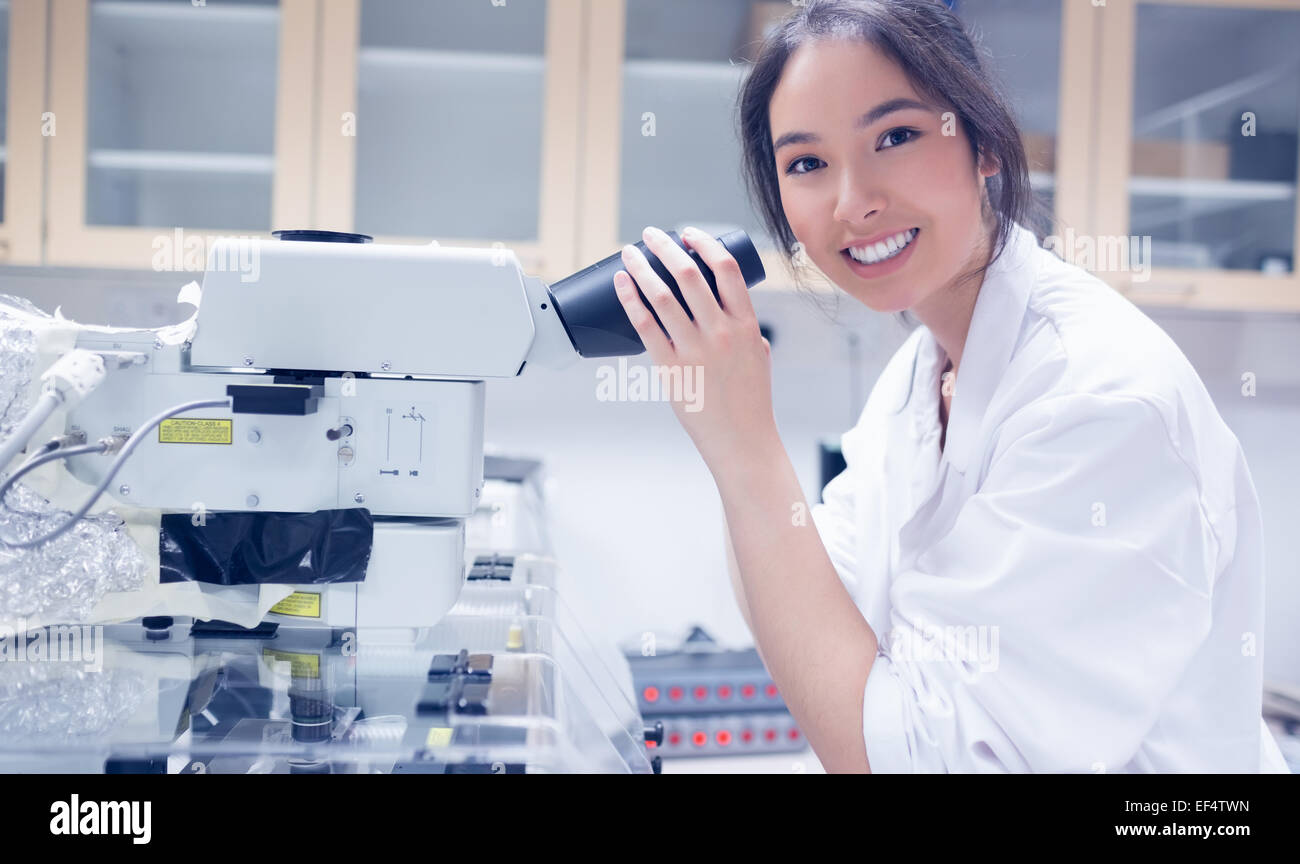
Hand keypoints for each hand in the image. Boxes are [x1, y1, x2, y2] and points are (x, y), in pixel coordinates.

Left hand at [613, 225, 777, 472]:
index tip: (688, 234)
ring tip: (629, 252)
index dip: (704, 244)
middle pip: (688, 273)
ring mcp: (694, 350)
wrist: (741, 440)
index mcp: (746, 324)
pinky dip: (630, 299)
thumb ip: (746, 330)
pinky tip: (620, 283)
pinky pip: (645, 326)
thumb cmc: (750, 400)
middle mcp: (720, 332)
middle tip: (650, 235)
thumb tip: (730, 313)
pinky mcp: (672, 369)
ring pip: (662, 295)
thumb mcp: (759, 357)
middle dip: (665, 246)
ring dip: (641, 267)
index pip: (726, 269)